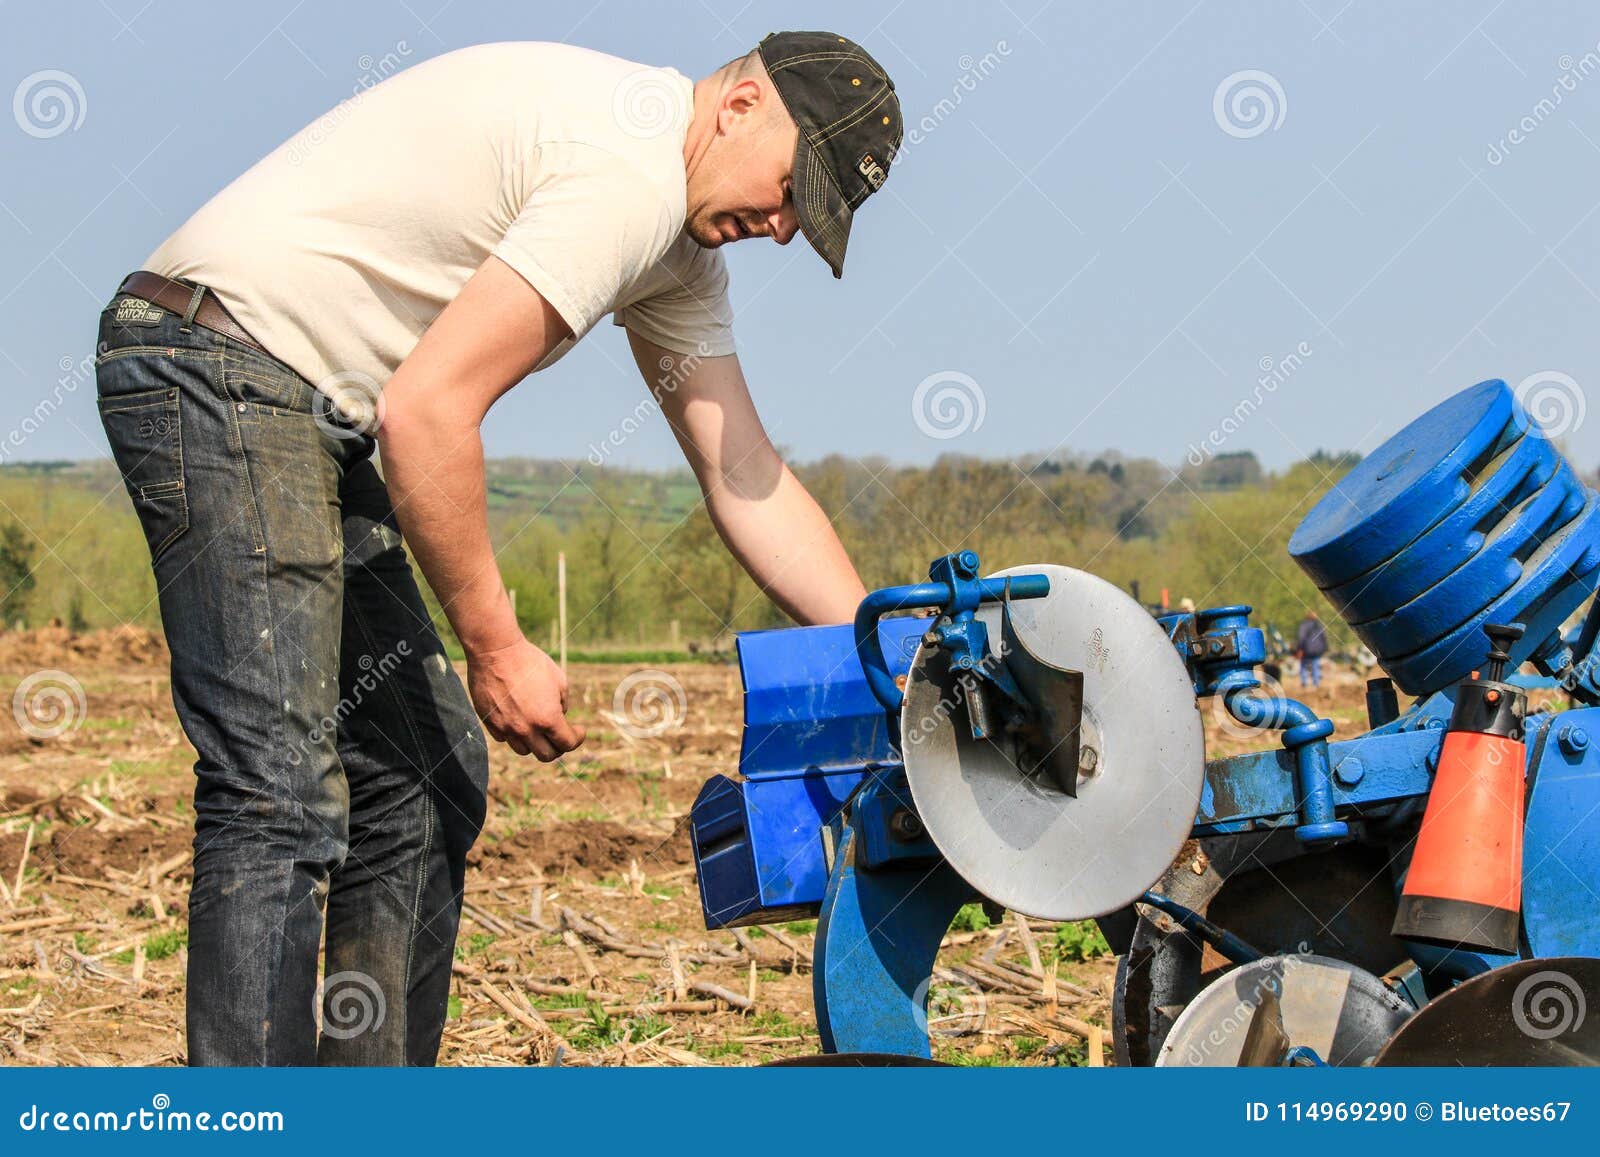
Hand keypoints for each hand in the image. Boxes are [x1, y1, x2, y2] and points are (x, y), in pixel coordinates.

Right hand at [466, 637, 585, 759]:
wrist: (496, 651)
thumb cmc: (530, 661)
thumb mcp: (558, 680)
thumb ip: (562, 704)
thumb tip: (560, 716)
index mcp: (548, 719)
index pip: (567, 744)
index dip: (577, 738)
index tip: (579, 730)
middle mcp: (526, 729)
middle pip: (547, 756)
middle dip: (558, 747)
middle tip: (560, 735)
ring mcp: (506, 728)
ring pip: (524, 750)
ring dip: (535, 743)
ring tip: (538, 728)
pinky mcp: (490, 723)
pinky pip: (505, 739)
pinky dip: (514, 734)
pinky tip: (518, 719)